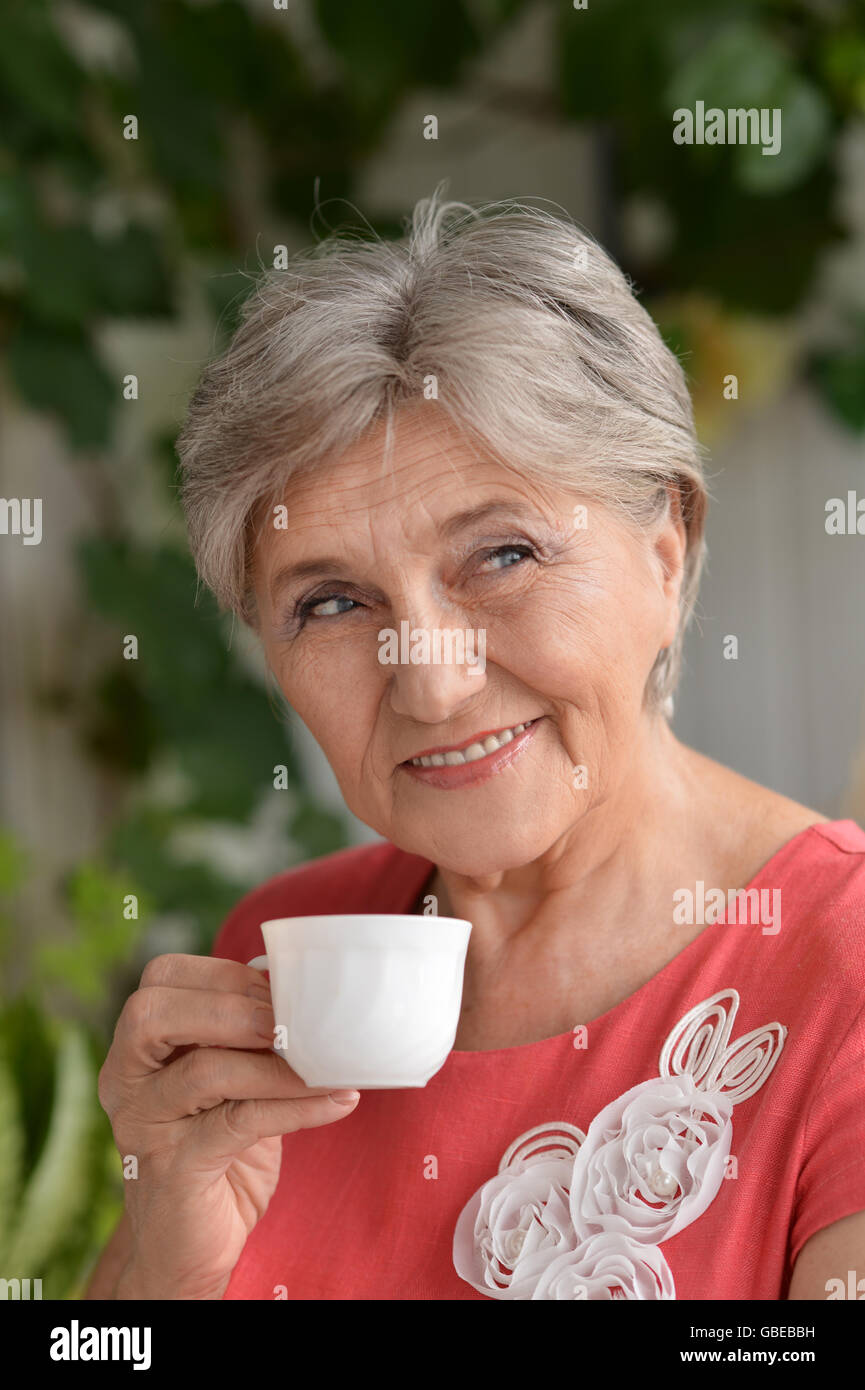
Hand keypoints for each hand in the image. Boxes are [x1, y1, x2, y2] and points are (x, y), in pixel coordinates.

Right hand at [98, 953, 359, 1299]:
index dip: (226, 975)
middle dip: (234, 1007)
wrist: (185, 1247)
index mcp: (136, 1048)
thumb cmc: (215, 1151)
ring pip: (205, 1070)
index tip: (282, 992)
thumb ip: (243, 1037)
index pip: (161, 978)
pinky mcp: (175, 1168)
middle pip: (154, 1012)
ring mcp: (144, 1126)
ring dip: (278, 1064)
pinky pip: (240, 1121)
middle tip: (291, 1025)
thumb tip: (304, 989)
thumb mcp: (226, 1083)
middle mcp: (125, 1081)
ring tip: (328, 1065)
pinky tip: (337, 1101)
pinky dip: (296, 1105)